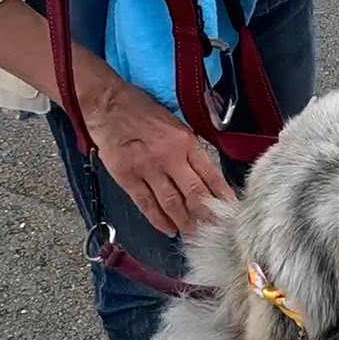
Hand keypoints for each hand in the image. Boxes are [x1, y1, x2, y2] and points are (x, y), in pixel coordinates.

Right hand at [86, 81, 235, 235]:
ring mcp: (148, 169)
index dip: (222, 195)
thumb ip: (189, 148)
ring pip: (172, 203)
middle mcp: (170, 157)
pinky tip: (169, 229)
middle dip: (206, 216)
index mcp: (185, 141)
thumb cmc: (141, 110)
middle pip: (194, 193)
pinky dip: (159, 220)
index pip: (210, 174)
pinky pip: (147, 204)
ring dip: (185, 222)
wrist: (107, 104)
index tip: (232, 211)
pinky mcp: (128, 178)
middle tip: (215, 231)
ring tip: (193, 234)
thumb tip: (204, 175)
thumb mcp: (175, 123)